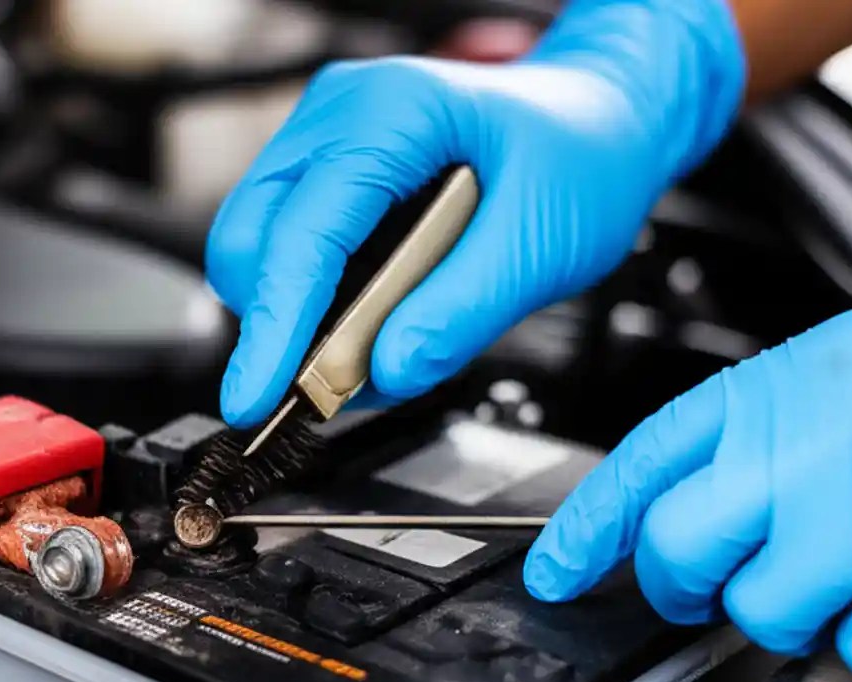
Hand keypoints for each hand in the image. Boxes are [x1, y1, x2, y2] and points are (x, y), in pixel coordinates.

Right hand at [206, 0, 745, 427]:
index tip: (256, 398)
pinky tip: (366, 319)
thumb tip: (388, 372)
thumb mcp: (540, 243)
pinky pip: (288, 241)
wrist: (600, 121)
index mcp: (389, 114)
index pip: (302, 233)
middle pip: (251, 238)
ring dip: (295, 314)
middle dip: (276, 323)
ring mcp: (325, 137)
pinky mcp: (327, 169)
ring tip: (364, 353)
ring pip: (258, 245)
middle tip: (326, 391)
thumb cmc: (579, 155)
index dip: (275, 325)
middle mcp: (338, 115)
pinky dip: (313, 295)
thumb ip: (461, 312)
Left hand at [524, 307, 851, 681]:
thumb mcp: (828, 370)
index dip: (585, 528)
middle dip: (683, 579)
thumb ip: (750, 428)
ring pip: (760, 612)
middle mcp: (797, 457)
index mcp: (768, 395)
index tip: (555, 573)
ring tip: (845, 556)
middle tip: (710, 577)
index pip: (639, 466)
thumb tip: (675, 494)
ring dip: (790, 605)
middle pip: (678, 551)